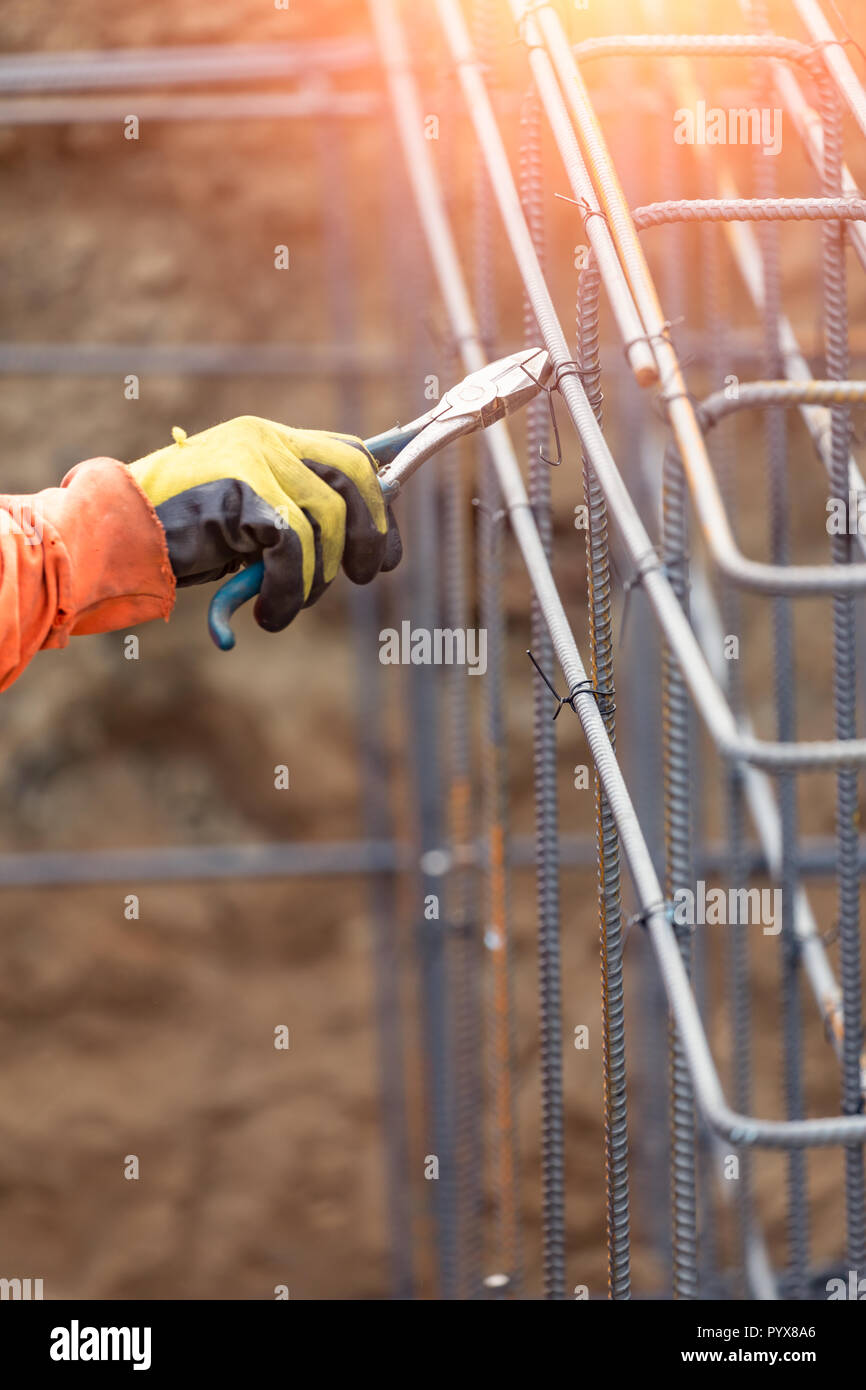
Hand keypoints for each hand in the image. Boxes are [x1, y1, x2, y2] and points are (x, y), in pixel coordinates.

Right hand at [130, 416, 401, 630]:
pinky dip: (289, 590)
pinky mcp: (241, 495)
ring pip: (328, 520)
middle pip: (354, 477)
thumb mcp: (242, 519)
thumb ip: (288, 515)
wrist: (111, 535)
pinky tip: (267, 614)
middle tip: (363, 576)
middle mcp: (266, 440)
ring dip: (318, 577)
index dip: (381, 497)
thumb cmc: (175, 537)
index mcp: (268, 438)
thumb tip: (356, 543)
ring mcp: (254, 462)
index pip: (350, 451)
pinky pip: (294, 548)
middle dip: (371, 534)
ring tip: (287, 604)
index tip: (388, 546)